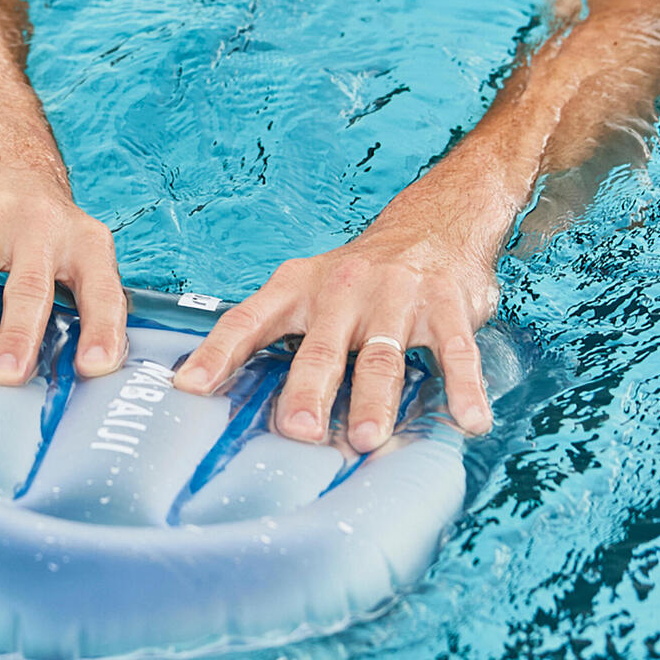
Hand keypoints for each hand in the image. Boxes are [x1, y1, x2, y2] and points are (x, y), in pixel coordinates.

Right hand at [0, 161, 126, 384]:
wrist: (6, 154)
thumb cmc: (50, 229)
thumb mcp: (84, 251)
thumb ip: (89, 306)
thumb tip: (90, 383)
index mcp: (84, 243)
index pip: (101, 290)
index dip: (103, 328)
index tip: (96, 368)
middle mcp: (39, 228)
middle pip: (27, 288)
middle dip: (16, 335)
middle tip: (2, 378)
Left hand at [172, 208, 503, 450]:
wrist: (435, 221)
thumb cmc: (359, 277)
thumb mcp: (309, 288)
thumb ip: (275, 333)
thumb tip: (219, 393)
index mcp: (299, 287)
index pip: (248, 320)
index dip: (218, 353)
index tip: (190, 389)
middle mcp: (343, 290)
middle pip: (320, 348)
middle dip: (307, 391)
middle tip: (298, 432)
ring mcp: (396, 298)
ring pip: (382, 357)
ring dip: (375, 400)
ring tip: (368, 438)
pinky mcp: (446, 307)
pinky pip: (455, 353)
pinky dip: (464, 388)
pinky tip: (469, 421)